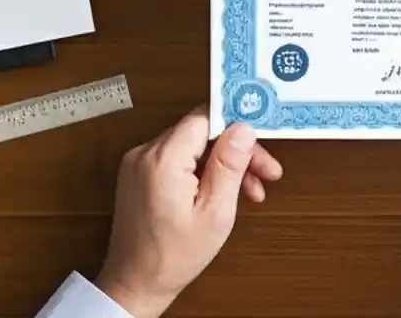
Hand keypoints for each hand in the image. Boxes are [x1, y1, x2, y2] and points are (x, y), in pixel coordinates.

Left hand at [95, 107, 283, 317]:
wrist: (135, 283)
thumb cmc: (172, 257)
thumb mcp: (214, 213)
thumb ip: (229, 166)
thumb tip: (243, 129)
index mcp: (163, 160)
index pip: (205, 117)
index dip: (237, 124)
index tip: (262, 133)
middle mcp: (145, 154)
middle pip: (201, 133)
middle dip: (236, 150)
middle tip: (265, 171)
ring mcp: (138, 163)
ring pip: (192, 146)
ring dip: (222, 163)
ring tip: (249, 190)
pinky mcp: (138, 173)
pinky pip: (177, 159)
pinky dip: (201, 170)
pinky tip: (221, 190)